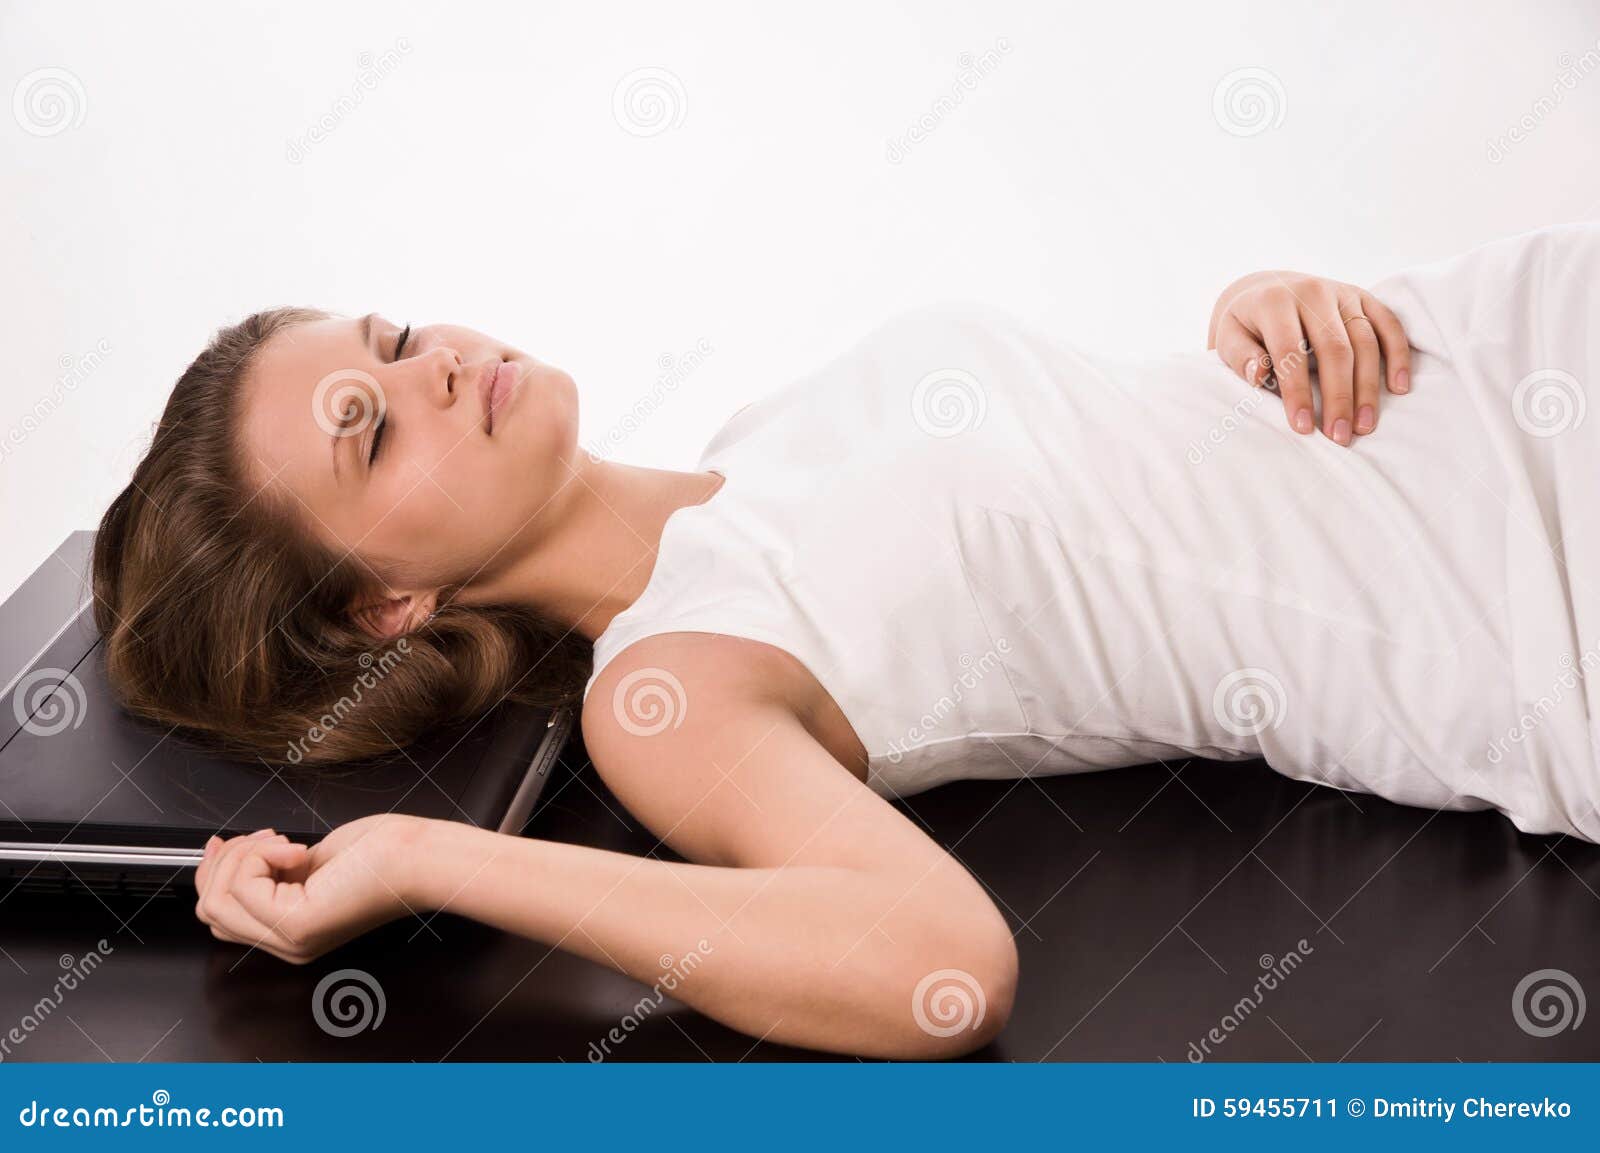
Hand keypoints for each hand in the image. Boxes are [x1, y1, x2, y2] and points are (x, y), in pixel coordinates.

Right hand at [193, 813, 428, 964]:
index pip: (219, 916)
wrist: (420, 858)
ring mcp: (289, 939)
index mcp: (289, 931)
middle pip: (210, 910)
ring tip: (284, 843)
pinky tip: (298, 851)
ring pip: (217, 900)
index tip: (224, 841)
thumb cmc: (383, 855)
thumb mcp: (310, 862)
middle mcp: (287, 944)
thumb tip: (228, 855)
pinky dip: (260, 855)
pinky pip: (243, 887)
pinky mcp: (296, 924)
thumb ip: (269, 870)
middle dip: (225, 862)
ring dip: (242, 856)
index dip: (213, 874)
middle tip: (267, 839)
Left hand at [1208, 270, 1411, 445]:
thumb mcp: (1229, 337)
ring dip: (1368, 387)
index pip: (1289, 351)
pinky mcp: (1363, 297)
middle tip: (1340, 436)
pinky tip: (1399, 388)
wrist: (1267, 290)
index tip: (1303, 428)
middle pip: (1334, 349)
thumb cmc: (1246, 326)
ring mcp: (1342, 293)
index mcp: (1274, 301)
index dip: (1297, 391)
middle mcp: (1312, 292)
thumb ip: (1240, 356)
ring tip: (1364, 425)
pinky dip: (1398, 355)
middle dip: (1338, 397)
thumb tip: (1258, 375)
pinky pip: (1389, 324)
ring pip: (1365, 341)